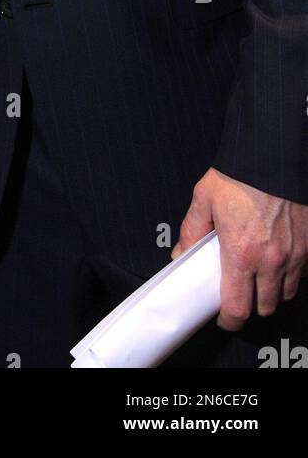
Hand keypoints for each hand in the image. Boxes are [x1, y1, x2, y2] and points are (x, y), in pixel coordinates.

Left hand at [172, 167, 307, 328]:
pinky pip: (303, 272)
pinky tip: (280, 258)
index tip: (224, 318)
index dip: (229, 320)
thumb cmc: (239, 174)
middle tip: (241, 293)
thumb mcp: (204, 199)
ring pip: (287, 292)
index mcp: (241, 253)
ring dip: (273, 290)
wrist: (271, 154)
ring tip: (260, 275)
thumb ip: (191, 231)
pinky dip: (293, 272)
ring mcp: (295, 254)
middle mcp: (272, 260)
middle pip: (265, 307)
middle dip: (252, 305)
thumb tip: (180, 253)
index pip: (237, 308)